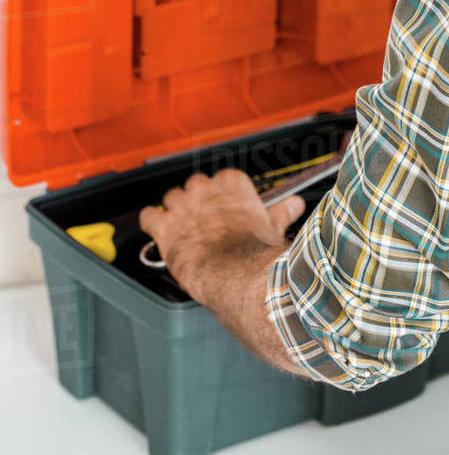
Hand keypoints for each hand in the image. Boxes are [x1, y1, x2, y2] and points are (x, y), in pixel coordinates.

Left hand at [139, 168, 305, 300]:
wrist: (236, 276)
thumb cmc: (254, 253)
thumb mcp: (272, 227)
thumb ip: (281, 211)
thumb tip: (295, 204)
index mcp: (232, 184)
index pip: (222, 179)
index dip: (220, 195)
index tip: (223, 206)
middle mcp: (205, 189)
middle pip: (194, 185)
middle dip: (196, 199)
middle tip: (202, 218)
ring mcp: (182, 206)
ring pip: (171, 197)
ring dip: (174, 210)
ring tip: (180, 226)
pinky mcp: (164, 226)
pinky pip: (148, 215)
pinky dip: (150, 222)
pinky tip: (155, 228)